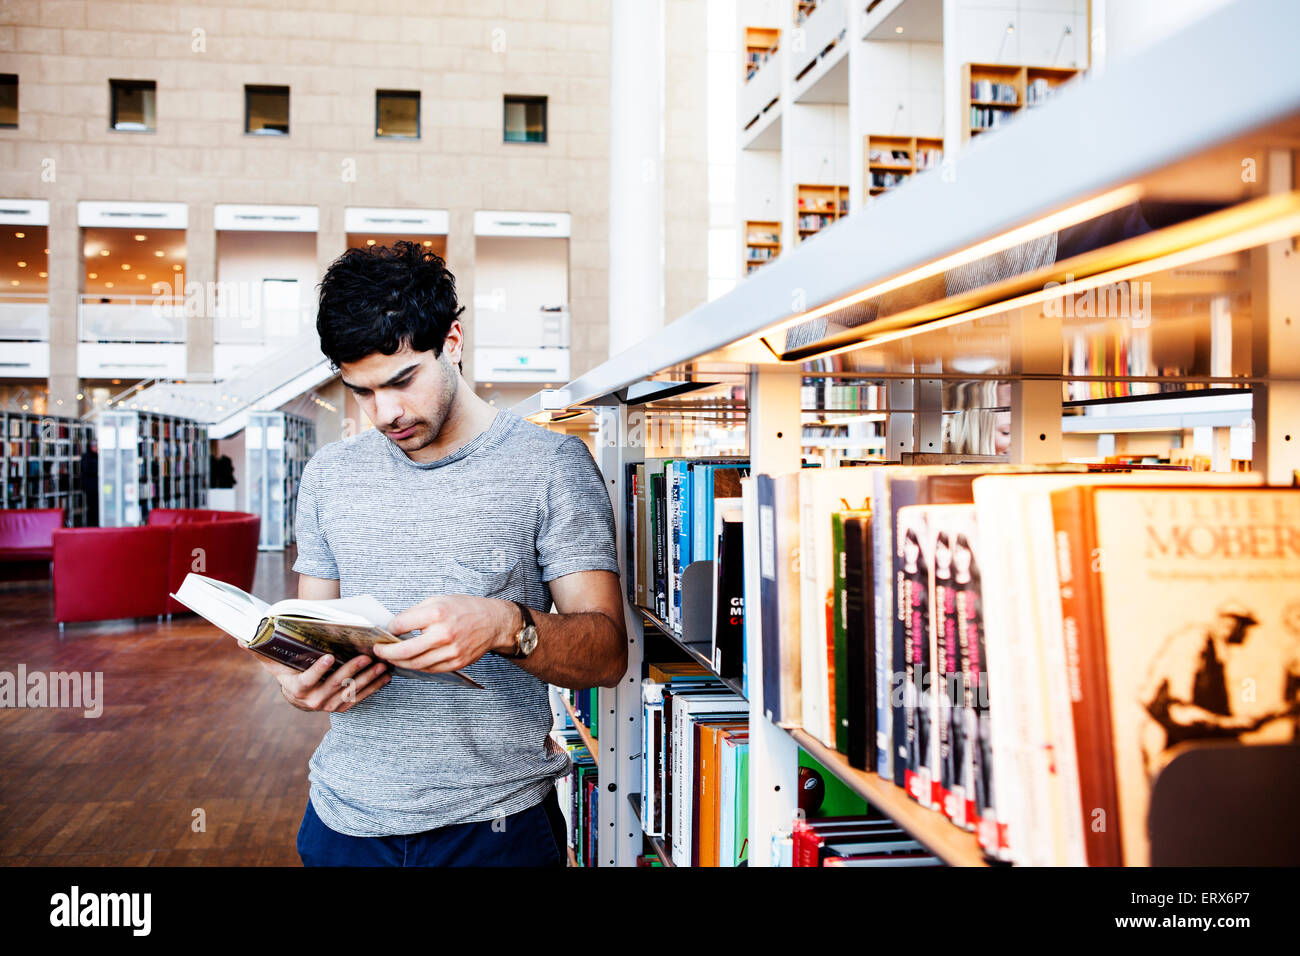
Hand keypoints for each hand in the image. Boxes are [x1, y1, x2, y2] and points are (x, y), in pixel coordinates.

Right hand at [251, 649, 390, 712]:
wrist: (299, 696)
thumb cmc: (288, 673)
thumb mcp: (274, 663)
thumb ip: (261, 652)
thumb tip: (241, 639)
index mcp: (297, 689)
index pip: (307, 680)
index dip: (317, 670)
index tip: (328, 657)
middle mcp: (314, 700)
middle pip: (334, 684)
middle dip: (351, 670)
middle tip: (365, 657)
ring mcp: (330, 705)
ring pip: (351, 691)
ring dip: (368, 679)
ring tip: (380, 665)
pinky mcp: (343, 706)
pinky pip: (361, 697)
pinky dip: (374, 687)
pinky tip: (386, 676)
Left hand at [375, 594, 517, 672]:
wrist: (493, 622)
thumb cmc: (465, 608)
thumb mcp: (438, 600)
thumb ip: (416, 613)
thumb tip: (395, 626)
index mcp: (437, 613)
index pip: (401, 625)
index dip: (389, 629)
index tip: (386, 631)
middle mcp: (444, 634)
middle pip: (405, 651)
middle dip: (387, 653)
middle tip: (378, 651)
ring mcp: (451, 651)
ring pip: (416, 664)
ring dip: (399, 662)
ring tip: (392, 658)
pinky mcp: (456, 663)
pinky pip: (430, 669)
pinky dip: (417, 666)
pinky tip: (411, 661)